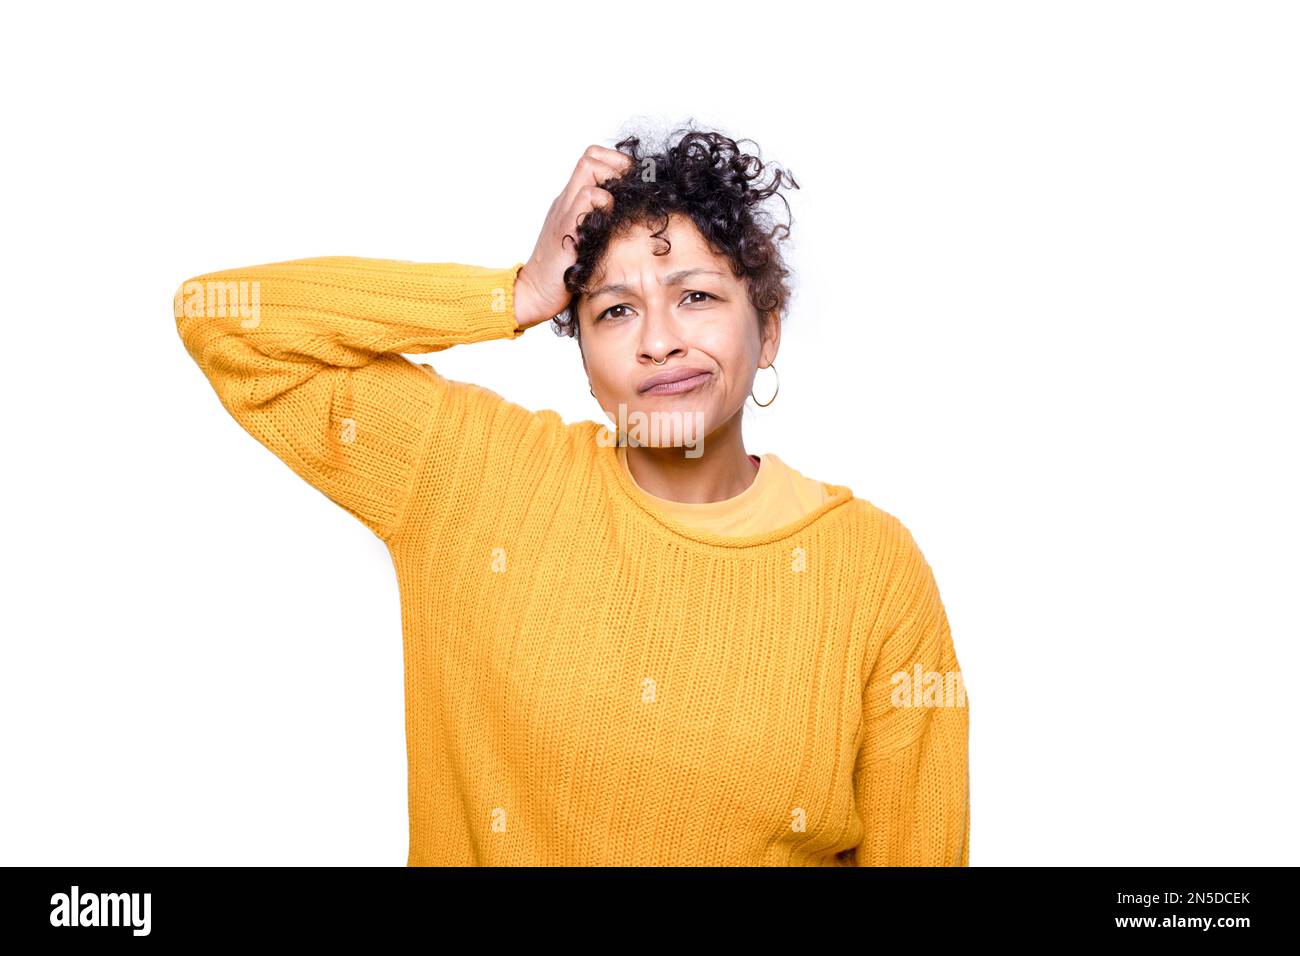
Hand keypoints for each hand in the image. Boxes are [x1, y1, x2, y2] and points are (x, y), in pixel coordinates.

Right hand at [513, 144, 633, 328]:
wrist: (535, 291)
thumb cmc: (562, 273)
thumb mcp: (585, 242)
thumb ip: (599, 227)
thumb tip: (629, 222)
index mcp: (570, 202)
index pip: (591, 160)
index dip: (615, 163)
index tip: (632, 182)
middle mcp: (566, 201)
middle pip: (590, 156)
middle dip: (617, 165)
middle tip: (631, 189)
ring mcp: (564, 211)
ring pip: (588, 167)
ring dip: (612, 179)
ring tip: (621, 203)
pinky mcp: (566, 227)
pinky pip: (587, 197)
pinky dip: (605, 202)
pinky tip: (609, 221)